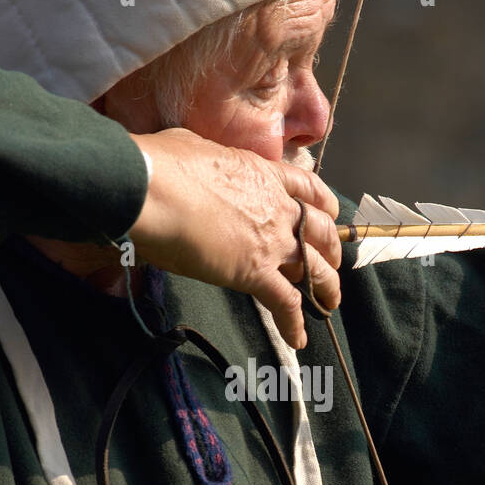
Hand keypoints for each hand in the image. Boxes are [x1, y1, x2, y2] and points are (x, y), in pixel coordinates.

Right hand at [127, 129, 341, 348]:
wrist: (153, 189)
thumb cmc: (163, 165)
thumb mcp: (194, 146)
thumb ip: (206, 158)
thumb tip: (192, 163)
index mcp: (262, 174)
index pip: (307, 187)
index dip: (323, 202)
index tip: (331, 213)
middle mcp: (276, 208)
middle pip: (320, 230)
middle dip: (331, 249)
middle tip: (331, 263)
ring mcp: (270, 242)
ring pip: (314, 268)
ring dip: (327, 287)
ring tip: (330, 302)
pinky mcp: (255, 272)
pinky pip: (285, 302)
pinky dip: (294, 323)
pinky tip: (299, 339)